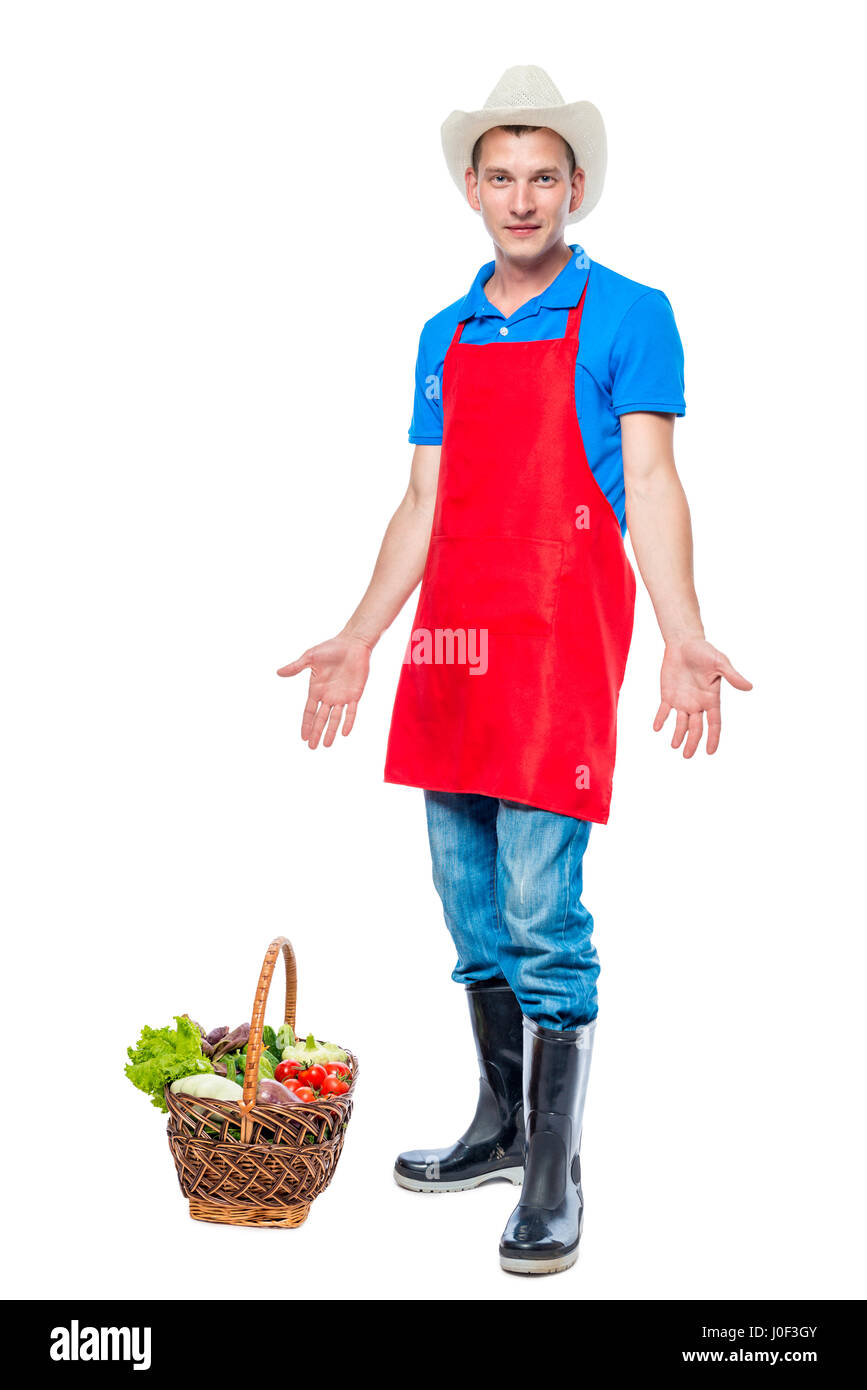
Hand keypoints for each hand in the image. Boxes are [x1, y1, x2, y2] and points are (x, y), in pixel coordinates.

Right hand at [277, 634, 371, 747]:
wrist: (352, 643)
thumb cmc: (331, 648)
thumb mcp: (310, 657)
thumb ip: (296, 667)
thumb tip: (278, 673)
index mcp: (316, 689)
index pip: (309, 711)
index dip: (306, 724)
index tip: (302, 737)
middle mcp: (328, 696)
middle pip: (320, 719)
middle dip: (316, 732)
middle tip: (311, 747)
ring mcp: (342, 696)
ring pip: (335, 718)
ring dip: (331, 732)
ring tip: (326, 745)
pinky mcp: (355, 694)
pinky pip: (351, 711)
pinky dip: (348, 722)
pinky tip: (344, 732)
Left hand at [654, 637, 751, 756]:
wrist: (684, 642)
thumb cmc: (704, 651)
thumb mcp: (720, 663)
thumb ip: (732, 676)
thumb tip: (749, 687)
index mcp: (711, 699)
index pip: (714, 723)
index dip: (713, 738)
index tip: (710, 752)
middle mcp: (697, 703)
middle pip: (696, 728)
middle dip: (692, 742)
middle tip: (687, 756)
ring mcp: (682, 700)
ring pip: (680, 723)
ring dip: (677, 734)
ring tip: (674, 746)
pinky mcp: (668, 694)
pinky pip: (664, 711)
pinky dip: (660, 719)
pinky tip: (657, 727)